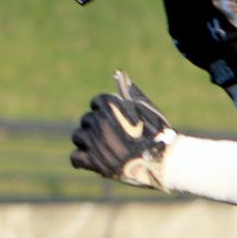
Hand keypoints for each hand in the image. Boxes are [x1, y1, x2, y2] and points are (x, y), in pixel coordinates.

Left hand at [72, 70, 173, 189]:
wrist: (161, 160)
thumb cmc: (157, 133)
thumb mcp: (148, 109)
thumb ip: (131, 93)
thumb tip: (120, 75)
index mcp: (110, 105)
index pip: (96, 102)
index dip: (103, 110)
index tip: (111, 118)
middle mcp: (98, 120)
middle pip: (87, 120)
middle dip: (96, 127)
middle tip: (112, 137)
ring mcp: (92, 140)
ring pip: (78, 137)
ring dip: (87, 142)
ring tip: (103, 149)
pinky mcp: (91, 160)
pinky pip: (75, 157)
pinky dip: (82, 160)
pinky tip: (93, 162)